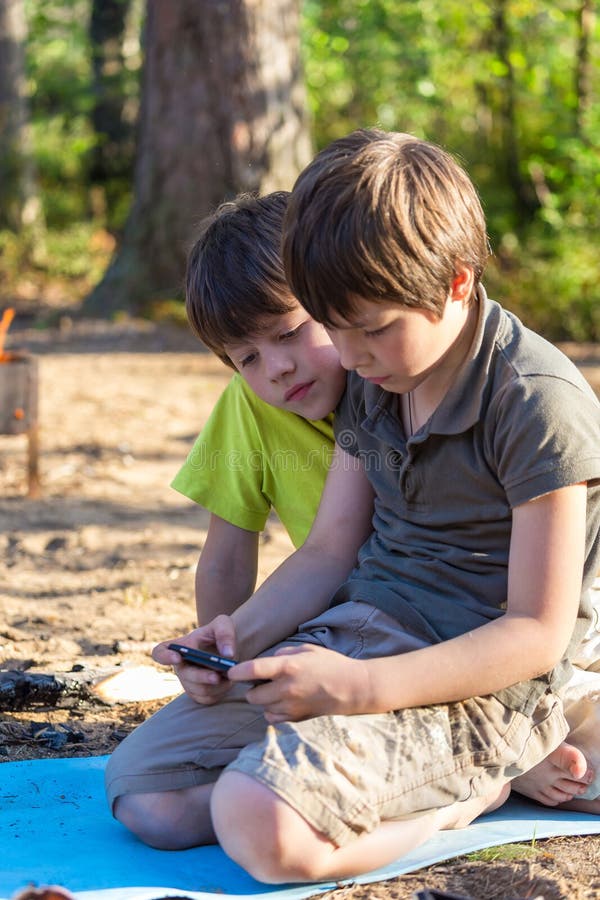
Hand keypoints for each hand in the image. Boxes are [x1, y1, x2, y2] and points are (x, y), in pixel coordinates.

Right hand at [153, 615, 236, 704]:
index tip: (177, 657)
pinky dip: (220, 692)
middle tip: (217, 677)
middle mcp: (180, 666)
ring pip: (199, 689)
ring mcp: (188, 681)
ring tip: (229, 676)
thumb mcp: (223, 624)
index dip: (164, 657)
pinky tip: (227, 682)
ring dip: (216, 685)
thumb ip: (225, 634)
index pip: (160, 652)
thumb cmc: (219, 633)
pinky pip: (207, 699)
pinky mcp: (199, 693)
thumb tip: (227, 654)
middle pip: (185, 675)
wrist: (227, 647)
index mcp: (180, 646)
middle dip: (201, 677)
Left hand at [229, 643, 372, 722]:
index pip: (254, 670)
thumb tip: (268, 662)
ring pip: (261, 708)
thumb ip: (284, 655)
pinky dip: (272, 711)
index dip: (237, 671)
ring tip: (274, 690)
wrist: (353, 688)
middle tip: (260, 681)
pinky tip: (282, 702)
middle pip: (252, 695)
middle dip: (251, 688)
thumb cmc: (331, 664)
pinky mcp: (296, 718)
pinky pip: (272, 718)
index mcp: (289, 667)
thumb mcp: (307, 649)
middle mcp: (287, 688)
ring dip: (262, 700)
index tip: (230, 671)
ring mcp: (291, 706)